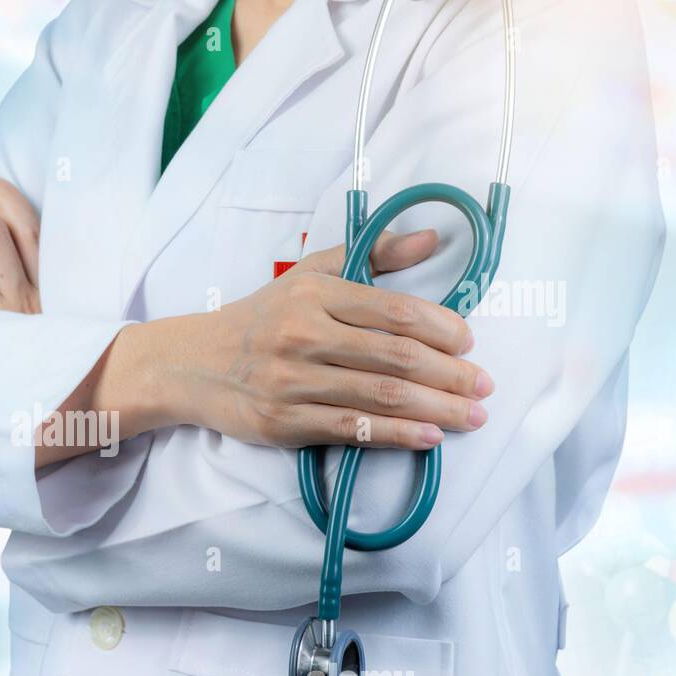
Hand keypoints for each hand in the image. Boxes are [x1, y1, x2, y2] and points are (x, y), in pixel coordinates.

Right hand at [106, 231, 493, 452]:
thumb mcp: (307, 275)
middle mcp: (303, 336)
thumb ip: (370, 255)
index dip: (442, 328)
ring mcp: (292, 383)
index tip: (469, 342)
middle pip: (396, 357)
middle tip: (485, 385)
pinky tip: (429, 437)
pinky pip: (352, 429)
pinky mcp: (283, 423)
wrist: (191, 365)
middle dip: (451, 375)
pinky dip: (396, 435)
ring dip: (437, 408)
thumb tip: (431, 239)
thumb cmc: (258, 319)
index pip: (395, 310)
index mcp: (314, 294)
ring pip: (380, 396)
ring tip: (472, 416)